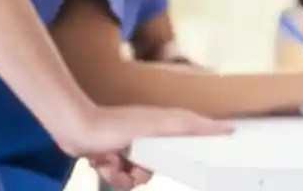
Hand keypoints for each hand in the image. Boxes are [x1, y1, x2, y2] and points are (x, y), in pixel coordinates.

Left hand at [57, 105, 231, 189]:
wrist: (74, 128)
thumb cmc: (116, 124)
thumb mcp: (159, 125)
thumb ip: (191, 127)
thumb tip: (228, 127)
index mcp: (167, 125)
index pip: (192, 139)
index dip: (196, 152)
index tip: (202, 164)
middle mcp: (152, 137)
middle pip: (162, 167)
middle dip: (144, 171)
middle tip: (133, 165)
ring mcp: (133, 148)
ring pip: (141, 176)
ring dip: (124, 175)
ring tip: (111, 164)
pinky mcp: (115, 158)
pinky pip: (122, 178)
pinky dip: (111, 173)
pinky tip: (101, 163)